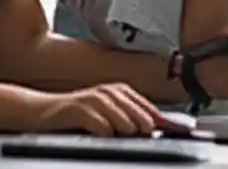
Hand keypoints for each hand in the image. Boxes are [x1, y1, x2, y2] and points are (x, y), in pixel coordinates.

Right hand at [32, 84, 179, 136]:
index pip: (151, 111)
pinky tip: (97, 133)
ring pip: (126, 125)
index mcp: (121, 92)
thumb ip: (132, 120)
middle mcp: (112, 92)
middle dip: (141, 134)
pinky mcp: (81, 109)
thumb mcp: (107, 116)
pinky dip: (104, 135)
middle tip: (130, 136)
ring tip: (109, 133)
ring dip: (122, 134)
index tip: (186, 132)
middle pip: (142, 120)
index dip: (168, 124)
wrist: (41, 112)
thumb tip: (157, 129)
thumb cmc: (76, 116)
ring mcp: (96, 99)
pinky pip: (104, 128)